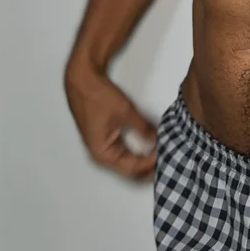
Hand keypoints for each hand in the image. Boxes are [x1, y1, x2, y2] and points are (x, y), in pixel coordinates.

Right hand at [64, 62, 156, 179]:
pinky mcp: (106, 139)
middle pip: (129, 169)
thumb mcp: (125, 112)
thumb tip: (157, 140)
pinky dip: (138, 151)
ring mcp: (103, 148)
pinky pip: (124, 152)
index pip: (132, 168)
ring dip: (144, 160)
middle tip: (167, 159)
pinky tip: (150, 147)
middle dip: (148, 167)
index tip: (166, 155)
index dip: (151, 163)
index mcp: (101, 153)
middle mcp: (100, 155)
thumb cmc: (95, 95)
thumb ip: (143, 128)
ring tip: (161, 154)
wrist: (83, 81)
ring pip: (127, 162)